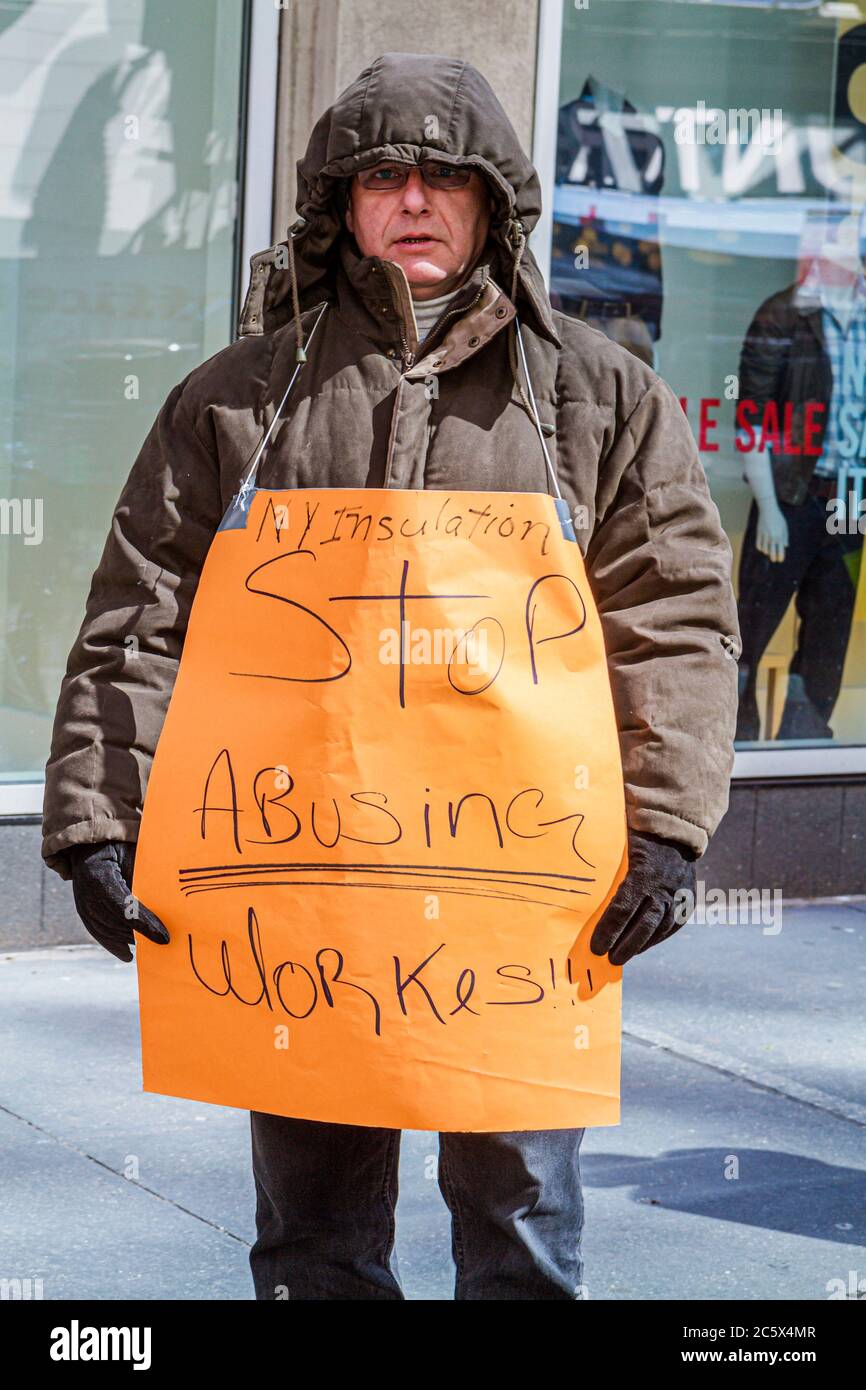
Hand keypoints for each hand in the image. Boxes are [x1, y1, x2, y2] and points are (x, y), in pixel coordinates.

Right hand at [69, 840, 169, 962]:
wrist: (90, 843)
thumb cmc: (117, 846)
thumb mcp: (133, 854)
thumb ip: (144, 876)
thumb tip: (169, 898)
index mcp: (101, 876)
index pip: (126, 907)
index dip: (145, 924)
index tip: (164, 937)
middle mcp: (87, 893)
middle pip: (117, 923)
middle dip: (141, 935)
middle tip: (164, 943)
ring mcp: (82, 903)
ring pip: (108, 930)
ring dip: (130, 941)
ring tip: (151, 947)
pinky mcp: (82, 909)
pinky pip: (98, 931)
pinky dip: (113, 945)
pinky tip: (127, 956)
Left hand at [590, 829, 695, 965]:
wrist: (675, 825)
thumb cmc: (637, 832)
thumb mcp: (618, 843)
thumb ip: (604, 865)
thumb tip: (577, 888)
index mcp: (643, 872)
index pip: (623, 909)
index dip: (608, 931)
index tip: (595, 947)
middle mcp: (663, 886)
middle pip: (643, 924)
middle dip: (624, 945)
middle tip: (609, 959)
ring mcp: (679, 893)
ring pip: (660, 928)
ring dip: (641, 945)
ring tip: (623, 956)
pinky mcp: (688, 897)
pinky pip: (674, 924)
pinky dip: (658, 937)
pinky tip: (644, 945)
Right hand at [755, 501, 787, 562]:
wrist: (768, 510)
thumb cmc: (778, 518)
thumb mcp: (784, 527)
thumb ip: (785, 537)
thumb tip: (785, 546)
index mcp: (780, 536)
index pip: (780, 550)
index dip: (780, 557)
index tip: (780, 560)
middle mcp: (772, 537)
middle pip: (772, 552)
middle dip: (773, 558)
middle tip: (774, 560)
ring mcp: (765, 536)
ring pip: (764, 549)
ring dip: (766, 552)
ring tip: (768, 552)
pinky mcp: (759, 533)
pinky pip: (758, 545)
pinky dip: (760, 548)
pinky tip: (762, 548)